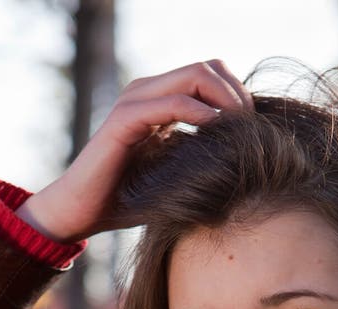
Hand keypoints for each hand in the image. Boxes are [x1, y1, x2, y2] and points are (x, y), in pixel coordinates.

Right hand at [15, 60, 253, 242]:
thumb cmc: (127, 201)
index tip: (254, 130)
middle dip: (237, 94)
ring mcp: (134, 102)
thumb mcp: (175, 176)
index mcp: (160, 101)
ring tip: (240, 131)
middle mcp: (147, 93)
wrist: (83, 212)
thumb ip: (202, 160)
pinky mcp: (124, 120)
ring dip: (225, 100)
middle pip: (207, 68)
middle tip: (252, 129)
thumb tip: (246, 166)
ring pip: (193, 76)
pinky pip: (171, 103)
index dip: (238, 96)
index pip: (210, 75)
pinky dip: (200, 114)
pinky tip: (216, 134)